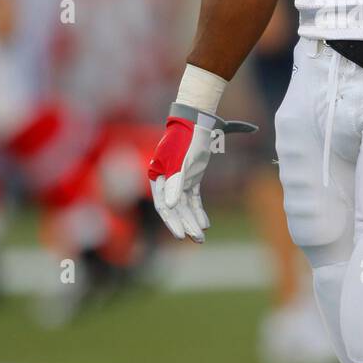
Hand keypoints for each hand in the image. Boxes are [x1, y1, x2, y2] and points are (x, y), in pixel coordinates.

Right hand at [148, 117, 212, 241]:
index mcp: (158, 177)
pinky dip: (198, 211)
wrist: (197, 124)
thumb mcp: (181, 163)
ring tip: (202, 236)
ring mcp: (179, 180)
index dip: (172, 221)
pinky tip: (205, 223)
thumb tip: (172, 206)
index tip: (181, 235)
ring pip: (185, 206)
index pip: (163, 205)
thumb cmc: (185, 141)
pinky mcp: (190, 178)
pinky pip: (193, 199)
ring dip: (193, 220)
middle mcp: (166, 181)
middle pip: (175, 208)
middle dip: (186, 224)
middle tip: (197, 238)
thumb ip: (176, 183)